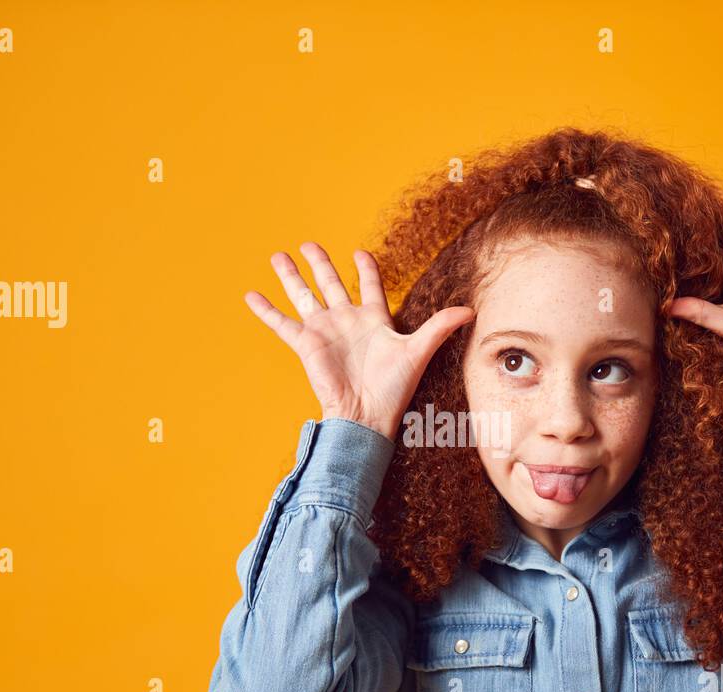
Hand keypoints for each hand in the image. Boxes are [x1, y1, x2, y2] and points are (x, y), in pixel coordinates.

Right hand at [245, 242, 474, 439]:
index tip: (360, 253)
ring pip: (303, 295)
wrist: (366, 415)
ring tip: (277, 256)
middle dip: (320, 264)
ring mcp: (324, 331)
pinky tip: (251, 295)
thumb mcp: (419, 351)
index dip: (365, 269)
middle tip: (309, 245)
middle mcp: (346, 321)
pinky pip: (281, 323)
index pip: (369, 286)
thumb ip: (440, 327)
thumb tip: (471, 310)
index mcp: (373, 319)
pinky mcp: (306, 344)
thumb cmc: (393, 388)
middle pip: (330, 284)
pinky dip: (266, 310)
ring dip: (290, 277)